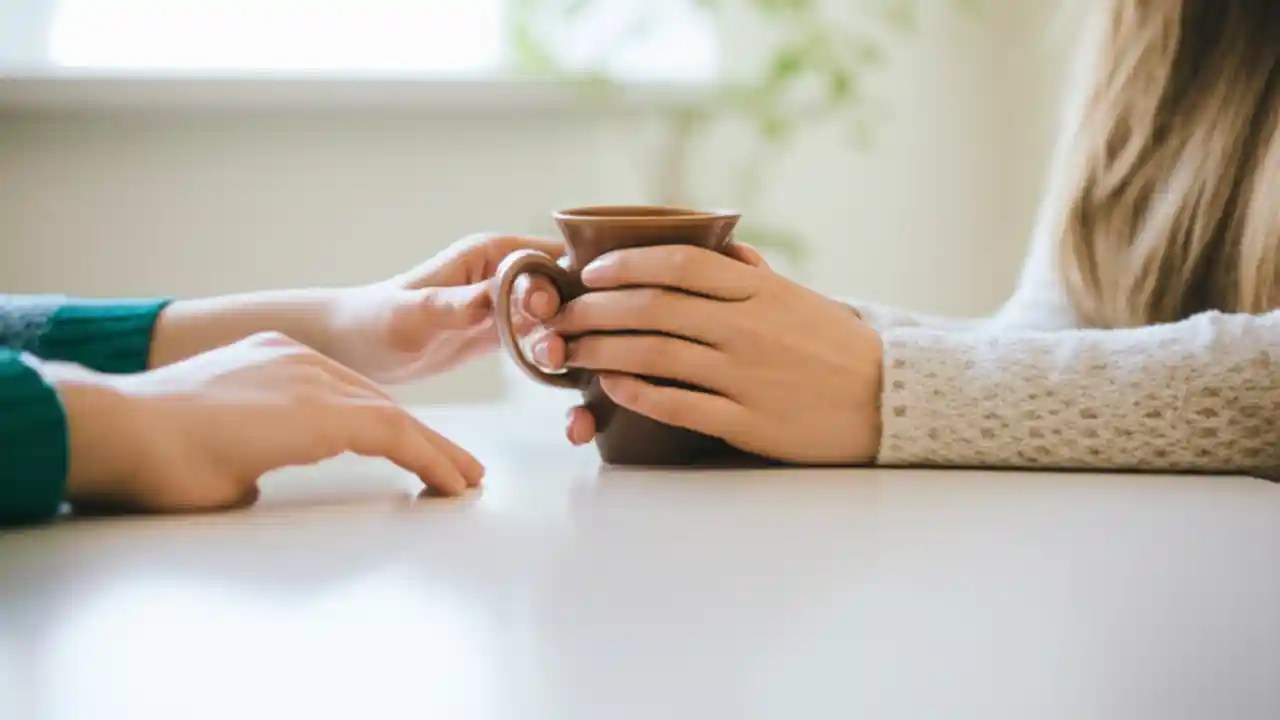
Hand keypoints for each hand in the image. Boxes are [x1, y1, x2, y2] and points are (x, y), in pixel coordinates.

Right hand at [47, 332, 482, 512]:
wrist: (119, 430)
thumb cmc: (149, 453)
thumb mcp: (211, 453)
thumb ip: (243, 461)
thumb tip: (251, 483)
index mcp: (271, 363)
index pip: (345, 395)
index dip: (387, 426)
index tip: (416, 451)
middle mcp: (298, 358)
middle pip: (377, 401)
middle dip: (422, 438)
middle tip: (456, 469)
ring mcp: (311, 375)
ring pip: (394, 416)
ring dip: (435, 452)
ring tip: (465, 481)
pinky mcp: (321, 408)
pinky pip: (394, 434)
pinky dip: (429, 459)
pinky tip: (451, 485)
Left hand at [148, 233, 564, 383]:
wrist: (352, 347)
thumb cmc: (374, 321)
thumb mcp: (415, 313)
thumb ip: (457, 304)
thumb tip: (499, 297)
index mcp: (491, 252)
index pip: (551, 255)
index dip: (565, 283)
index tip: (557, 315)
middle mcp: (505, 272)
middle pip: (565, 286)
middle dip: (571, 314)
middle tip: (555, 347)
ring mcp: (507, 304)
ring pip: (560, 313)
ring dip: (565, 337)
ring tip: (551, 362)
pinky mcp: (502, 333)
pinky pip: (543, 337)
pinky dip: (553, 352)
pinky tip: (554, 372)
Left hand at [532, 244, 883, 463]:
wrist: (888, 401)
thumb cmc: (837, 346)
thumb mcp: (799, 298)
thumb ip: (752, 275)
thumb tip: (717, 247)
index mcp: (759, 291)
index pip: (679, 263)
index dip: (626, 264)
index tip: (591, 271)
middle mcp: (748, 328)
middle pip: (654, 307)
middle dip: (596, 308)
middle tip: (561, 313)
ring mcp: (746, 375)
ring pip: (656, 354)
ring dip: (602, 349)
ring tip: (570, 350)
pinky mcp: (748, 421)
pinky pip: (678, 404)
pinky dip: (637, 392)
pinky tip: (610, 385)